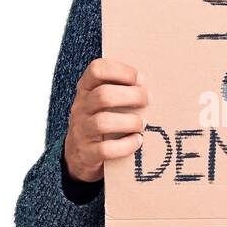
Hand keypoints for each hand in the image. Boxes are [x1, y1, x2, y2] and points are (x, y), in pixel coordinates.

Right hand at [64, 58, 148, 182]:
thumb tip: (148, 85)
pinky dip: (126, 145)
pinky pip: (106, 149)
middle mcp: (80, 108)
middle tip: (147, 100)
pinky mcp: (87, 153)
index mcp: (86, 90)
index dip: (121, 70)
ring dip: (130, 122)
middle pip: (103, 95)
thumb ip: (119, 89)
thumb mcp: (101, 102)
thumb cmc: (99, 123)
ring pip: (103, 122)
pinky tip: (137, 141)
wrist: (78, 157)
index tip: (140, 79)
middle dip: (132, 96)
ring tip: (142, 124)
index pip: (96, 69)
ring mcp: (81, 131)